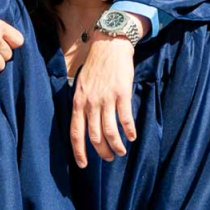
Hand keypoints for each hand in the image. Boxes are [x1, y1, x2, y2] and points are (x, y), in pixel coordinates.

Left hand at [70, 30, 137, 167]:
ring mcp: (106, 99)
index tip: (83, 164)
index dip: (79, 151)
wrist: (109, 45)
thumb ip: (82, 103)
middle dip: (102, 152)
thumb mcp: (81, 84)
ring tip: (122, 151)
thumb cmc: (96, 65)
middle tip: (109, 158)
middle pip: (95, 136)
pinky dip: (129, 131)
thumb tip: (84, 123)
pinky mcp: (122, 94)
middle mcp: (90, 103)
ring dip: (117, 146)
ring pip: (110, 132)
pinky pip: (125, 119)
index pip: (76, 133)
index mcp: (78, 101)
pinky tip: (132, 136)